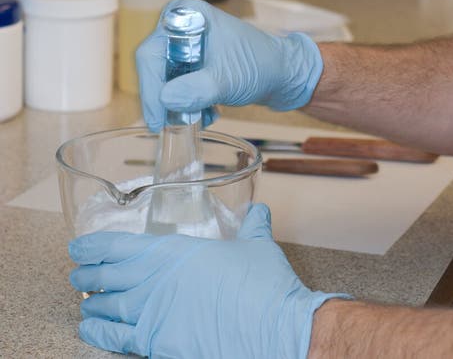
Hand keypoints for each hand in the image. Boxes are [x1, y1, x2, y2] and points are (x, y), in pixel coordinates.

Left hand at [69, 203, 348, 358]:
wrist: (272, 328)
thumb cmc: (263, 285)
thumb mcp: (257, 245)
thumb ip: (253, 225)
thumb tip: (258, 211)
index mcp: (174, 253)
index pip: (120, 246)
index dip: (95, 246)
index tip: (79, 246)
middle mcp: (156, 282)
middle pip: (109, 277)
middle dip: (88, 274)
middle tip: (77, 272)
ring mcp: (154, 315)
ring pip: (109, 308)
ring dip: (93, 303)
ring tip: (84, 302)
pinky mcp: (159, 345)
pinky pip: (118, 340)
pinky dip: (99, 334)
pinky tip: (90, 331)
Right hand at [137, 0, 323, 131]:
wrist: (284, 73)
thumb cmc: (259, 65)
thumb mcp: (227, 80)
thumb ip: (196, 89)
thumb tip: (166, 99)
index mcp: (187, 15)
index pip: (152, 53)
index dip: (150, 87)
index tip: (156, 117)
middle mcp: (181, 24)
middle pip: (153, 66)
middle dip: (164, 98)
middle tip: (171, 124)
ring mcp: (186, 41)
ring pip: (163, 77)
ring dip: (177, 102)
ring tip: (199, 117)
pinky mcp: (192, 58)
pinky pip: (175, 82)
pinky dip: (185, 101)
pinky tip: (206, 113)